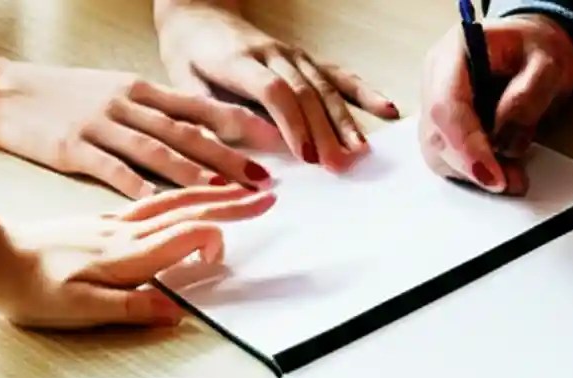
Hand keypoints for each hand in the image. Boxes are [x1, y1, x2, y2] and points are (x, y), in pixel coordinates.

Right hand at [0, 61, 283, 198]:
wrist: (0, 88)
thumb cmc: (59, 95)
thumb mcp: (111, 91)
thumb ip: (151, 110)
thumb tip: (194, 128)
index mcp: (139, 90)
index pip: (199, 107)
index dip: (238, 124)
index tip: (273, 141)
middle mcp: (126, 104)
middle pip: (187, 132)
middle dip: (229, 157)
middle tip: (263, 180)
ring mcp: (100, 125)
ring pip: (156, 150)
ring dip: (194, 173)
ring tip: (225, 194)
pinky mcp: (72, 147)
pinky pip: (112, 169)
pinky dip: (139, 186)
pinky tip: (163, 203)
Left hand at [0, 185, 274, 327]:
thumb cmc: (29, 288)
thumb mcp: (77, 309)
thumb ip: (130, 308)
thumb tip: (176, 312)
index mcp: (125, 253)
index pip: (186, 235)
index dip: (217, 235)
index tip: (233, 246)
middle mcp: (125, 231)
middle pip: (189, 210)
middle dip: (232, 203)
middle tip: (269, 196)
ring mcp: (114, 221)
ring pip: (174, 199)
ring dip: (212, 193)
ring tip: (242, 187)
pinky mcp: (103, 218)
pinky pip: (154, 199)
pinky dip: (182, 193)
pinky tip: (190, 193)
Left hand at [155, 3, 398, 171]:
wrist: (197, 13)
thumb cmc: (188, 54)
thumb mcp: (185, 83)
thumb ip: (214, 112)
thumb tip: (249, 145)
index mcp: (238, 60)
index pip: (273, 91)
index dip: (291, 124)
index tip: (304, 157)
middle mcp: (272, 54)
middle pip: (305, 92)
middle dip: (323, 132)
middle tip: (338, 166)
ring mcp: (292, 54)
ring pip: (324, 87)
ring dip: (344, 121)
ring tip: (361, 152)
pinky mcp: (305, 59)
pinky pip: (337, 75)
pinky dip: (363, 92)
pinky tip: (387, 109)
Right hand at [420, 15, 572, 195]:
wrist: (529, 48)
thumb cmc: (535, 49)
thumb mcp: (548, 63)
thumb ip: (528, 97)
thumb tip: (503, 139)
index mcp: (454, 53)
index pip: (445, 106)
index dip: (466, 147)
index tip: (494, 177)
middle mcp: (434, 80)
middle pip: (435, 136)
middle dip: (472, 168)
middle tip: (513, 182)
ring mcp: (433, 105)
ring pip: (438, 154)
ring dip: (473, 174)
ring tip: (514, 176)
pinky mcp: (441, 128)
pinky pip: (448, 160)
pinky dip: (474, 172)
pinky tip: (501, 170)